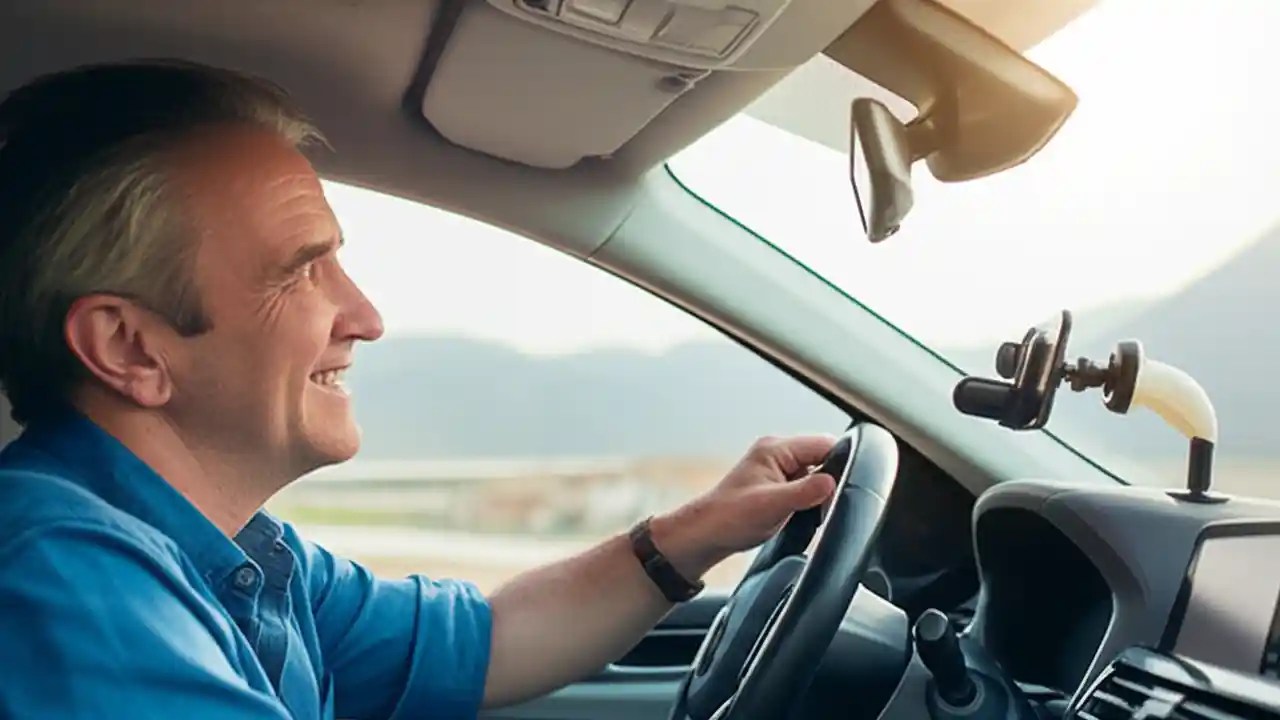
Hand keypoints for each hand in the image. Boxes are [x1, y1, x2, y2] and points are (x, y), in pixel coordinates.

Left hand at [650, 435, 837, 580]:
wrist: (706, 534)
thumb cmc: (729, 517)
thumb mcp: (771, 505)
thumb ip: (805, 492)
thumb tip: (832, 482)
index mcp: (776, 449)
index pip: (824, 444)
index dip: (841, 462)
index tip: (847, 486)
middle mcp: (778, 453)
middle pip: (823, 457)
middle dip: (831, 479)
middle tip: (828, 504)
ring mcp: (778, 469)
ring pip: (817, 473)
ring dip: (820, 492)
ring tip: (812, 511)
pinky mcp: (778, 485)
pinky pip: (807, 486)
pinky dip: (811, 499)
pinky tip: (806, 514)